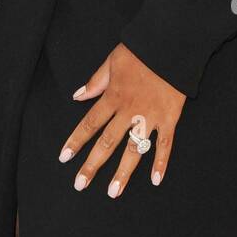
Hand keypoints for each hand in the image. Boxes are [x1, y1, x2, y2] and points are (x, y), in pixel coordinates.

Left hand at [59, 43, 185, 196]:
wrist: (171, 45)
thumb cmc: (141, 51)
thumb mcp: (112, 61)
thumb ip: (95, 81)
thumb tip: (77, 96)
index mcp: (113, 97)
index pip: (90, 124)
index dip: (76, 141)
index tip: (64, 158)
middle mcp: (129, 111)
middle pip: (107, 143)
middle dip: (92, 165)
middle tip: (80, 184)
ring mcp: (150, 117)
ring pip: (134, 150)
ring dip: (123, 173)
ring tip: (113, 192)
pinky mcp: (170, 119)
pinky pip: (165, 145)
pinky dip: (161, 162)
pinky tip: (155, 180)